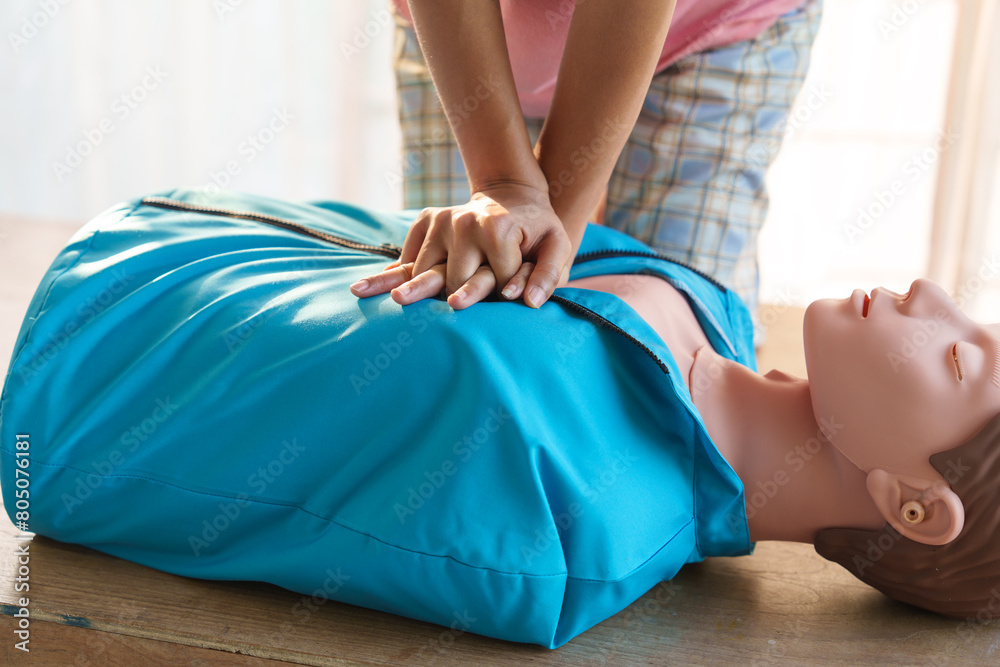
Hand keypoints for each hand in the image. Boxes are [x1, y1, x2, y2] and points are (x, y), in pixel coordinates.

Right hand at [352, 182, 571, 308]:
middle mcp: (462, 222)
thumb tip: (528, 303)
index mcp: (495, 228)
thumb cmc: (539, 229)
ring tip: (364, 301)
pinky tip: (364, 288)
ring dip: (408, 292)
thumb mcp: (557, 245)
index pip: (492, 282)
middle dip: (452, 302)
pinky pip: (408, 255)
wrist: (514, 195)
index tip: (502, 308)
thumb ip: (547, 274)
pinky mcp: (424, 221)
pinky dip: (393, 273)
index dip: (500, 299)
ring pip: (423, 270)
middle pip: (451, 280)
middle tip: (436, 325)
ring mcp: (440, 220)